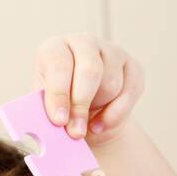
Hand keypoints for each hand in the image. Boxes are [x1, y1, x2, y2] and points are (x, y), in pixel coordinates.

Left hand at [33, 33, 144, 147]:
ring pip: (111, 84)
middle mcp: (84, 43)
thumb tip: (45, 129)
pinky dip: (116, 114)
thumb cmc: (60, 107)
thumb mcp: (45, 109)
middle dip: (81, 106)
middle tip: (76, 132)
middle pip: (90, 71)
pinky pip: (131, 91)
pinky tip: (101, 124)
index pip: (59, 65)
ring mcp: (111, 51)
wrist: (86, 115)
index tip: (59, 121)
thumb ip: (44, 115)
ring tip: (86, 120)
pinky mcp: (133, 66)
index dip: (59, 94)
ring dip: (99, 109)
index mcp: (54, 48)